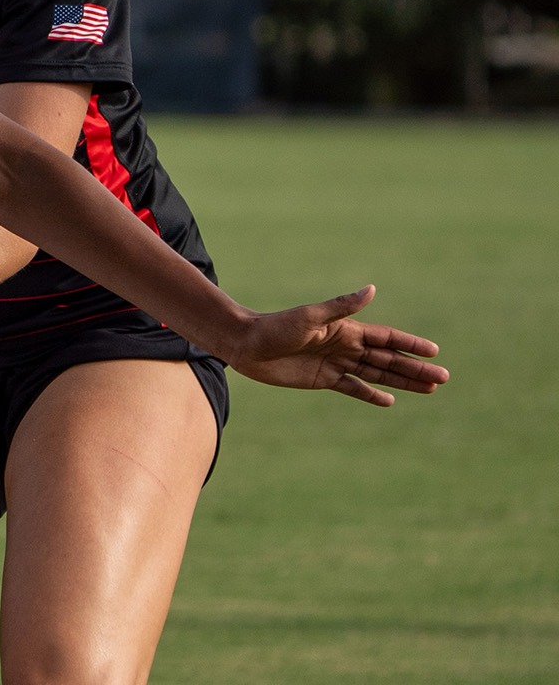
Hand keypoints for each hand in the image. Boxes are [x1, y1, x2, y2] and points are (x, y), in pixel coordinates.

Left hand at [222, 286, 449, 405]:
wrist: (246, 345)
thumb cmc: (275, 327)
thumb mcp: (309, 317)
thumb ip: (341, 307)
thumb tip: (371, 289)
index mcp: (346, 330)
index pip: (386, 338)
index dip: (410, 344)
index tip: (434, 352)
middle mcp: (345, 347)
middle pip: (388, 359)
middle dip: (415, 368)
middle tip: (443, 378)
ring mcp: (336, 364)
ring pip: (377, 374)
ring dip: (402, 381)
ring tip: (429, 389)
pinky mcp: (323, 379)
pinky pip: (353, 388)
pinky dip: (371, 394)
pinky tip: (390, 400)